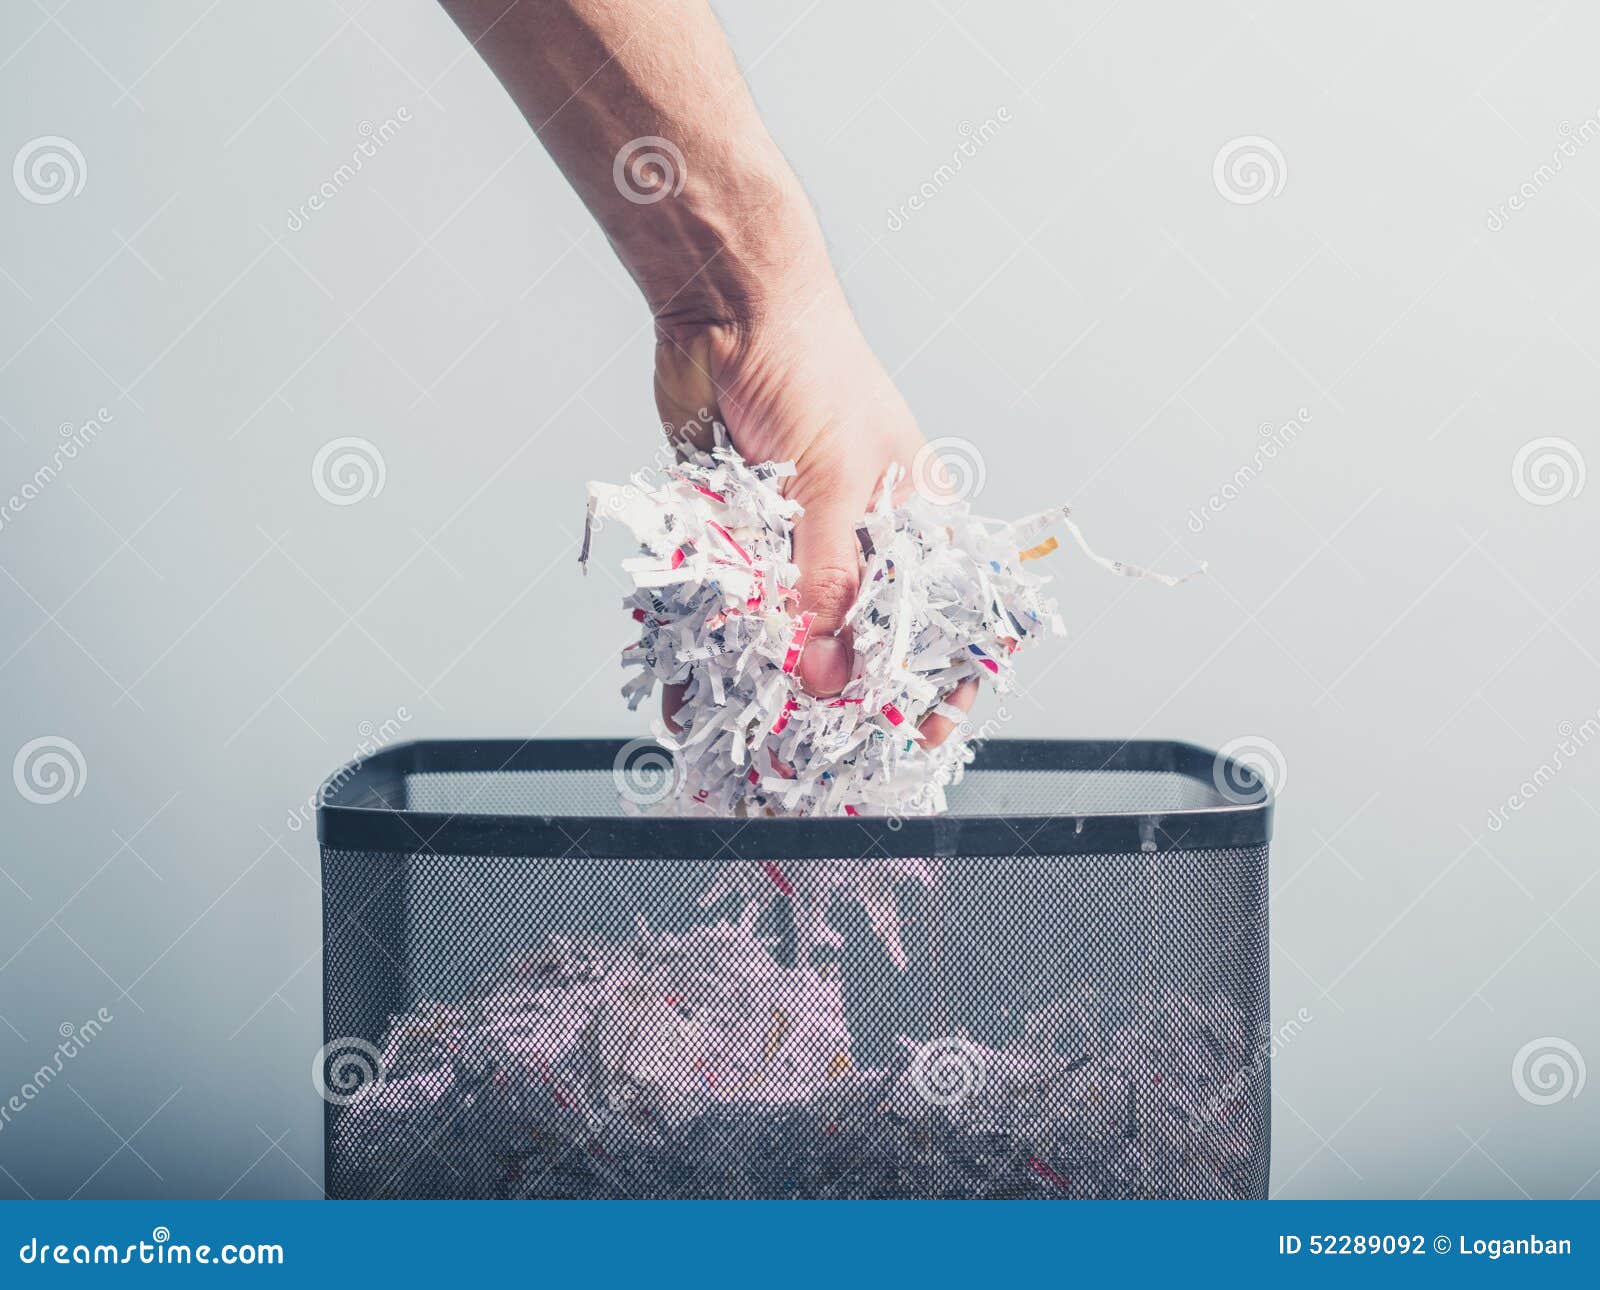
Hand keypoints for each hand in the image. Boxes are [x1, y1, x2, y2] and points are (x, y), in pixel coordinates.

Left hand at [653, 272, 977, 748]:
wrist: (724, 309)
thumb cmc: (813, 372)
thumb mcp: (837, 481)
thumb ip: (830, 581)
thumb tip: (827, 678)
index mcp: (910, 529)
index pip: (941, 622)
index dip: (938, 684)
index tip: (918, 740)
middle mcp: (855, 547)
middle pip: (854, 645)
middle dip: (834, 705)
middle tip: (812, 759)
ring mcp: (792, 549)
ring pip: (782, 640)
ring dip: (760, 690)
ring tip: (738, 744)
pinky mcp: (733, 545)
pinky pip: (721, 616)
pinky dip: (703, 657)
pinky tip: (686, 701)